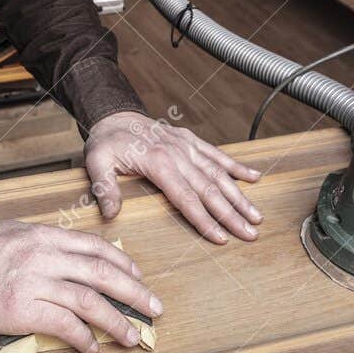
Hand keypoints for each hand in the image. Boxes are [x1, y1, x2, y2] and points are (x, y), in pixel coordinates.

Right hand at [0, 219, 163, 352]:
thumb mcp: (11, 231)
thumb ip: (40, 240)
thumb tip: (64, 252)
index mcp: (45, 236)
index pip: (95, 248)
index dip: (123, 263)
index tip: (137, 276)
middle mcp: (46, 257)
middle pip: (104, 274)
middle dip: (135, 292)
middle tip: (155, 307)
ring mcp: (36, 284)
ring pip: (91, 303)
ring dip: (117, 322)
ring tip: (133, 337)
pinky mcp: (24, 311)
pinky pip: (65, 326)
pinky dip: (84, 338)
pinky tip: (92, 347)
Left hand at [83, 111, 262, 243]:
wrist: (113, 114)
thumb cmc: (106, 141)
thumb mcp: (97, 163)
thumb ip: (105, 188)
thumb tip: (111, 214)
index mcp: (158, 162)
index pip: (186, 198)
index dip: (204, 220)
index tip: (221, 238)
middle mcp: (178, 153)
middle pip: (210, 189)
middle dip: (232, 214)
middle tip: (251, 234)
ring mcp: (187, 146)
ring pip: (219, 173)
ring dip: (240, 196)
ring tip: (257, 216)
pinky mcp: (190, 140)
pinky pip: (217, 154)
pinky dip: (237, 166)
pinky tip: (254, 178)